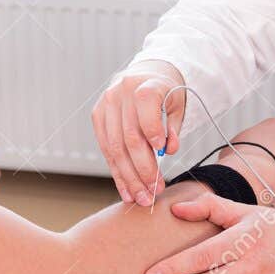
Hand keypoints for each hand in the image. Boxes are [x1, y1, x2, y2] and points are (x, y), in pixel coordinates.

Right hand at [91, 60, 185, 205]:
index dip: (153, 131)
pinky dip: (116, 172)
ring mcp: (105, 105)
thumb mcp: (177, 105)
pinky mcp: (97, 117)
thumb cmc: (165, 94)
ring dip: (128, 178)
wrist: (144, 75)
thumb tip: (169, 150)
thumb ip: (174, 128)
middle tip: (154, 192)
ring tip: (140, 197)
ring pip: (115, 148)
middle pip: (129, 137)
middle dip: (142, 169)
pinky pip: (106, 149)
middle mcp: (120, 93)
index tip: (164, 154)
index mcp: (144, 84)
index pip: (146, 106)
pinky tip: (126, 189)